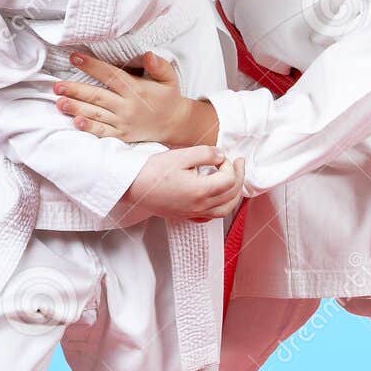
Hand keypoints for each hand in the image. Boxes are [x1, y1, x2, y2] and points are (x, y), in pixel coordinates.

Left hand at [55, 51, 217, 145]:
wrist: (176, 124)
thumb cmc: (168, 97)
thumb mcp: (169, 78)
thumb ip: (158, 65)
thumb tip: (148, 55)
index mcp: (136, 90)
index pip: (110, 75)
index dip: (92, 66)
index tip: (74, 57)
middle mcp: (128, 107)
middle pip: (98, 96)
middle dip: (76, 90)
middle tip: (57, 86)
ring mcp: (124, 123)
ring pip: (96, 114)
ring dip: (76, 108)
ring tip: (59, 102)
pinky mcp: (122, 136)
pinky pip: (103, 133)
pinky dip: (89, 129)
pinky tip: (76, 123)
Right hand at [117, 148, 244, 223]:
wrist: (132, 188)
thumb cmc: (152, 171)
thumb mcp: (180, 155)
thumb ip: (205, 154)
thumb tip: (221, 156)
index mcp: (201, 190)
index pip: (229, 179)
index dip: (230, 165)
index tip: (220, 157)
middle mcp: (200, 205)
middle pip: (232, 195)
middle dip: (239, 177)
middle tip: (239, 163)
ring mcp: (193, 213)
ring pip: (225, 210)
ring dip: (234, 195)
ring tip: (235, 181)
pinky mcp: (186, 215)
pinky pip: (211, 216)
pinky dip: (221, 207)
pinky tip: (218, 198)